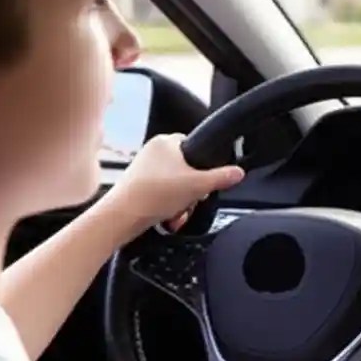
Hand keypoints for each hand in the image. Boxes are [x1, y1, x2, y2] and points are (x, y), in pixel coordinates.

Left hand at [102, 133, 244, 234]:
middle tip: (191, 199)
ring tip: (177, 212)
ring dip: (181, 202)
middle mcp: (152, 151)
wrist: (122, 216)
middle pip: (186, 169)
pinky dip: (167, 206)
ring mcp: (143, 169)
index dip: (204, 164)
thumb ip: (221, 177)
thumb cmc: (155, 194)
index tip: (205, 180)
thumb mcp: (198, 185)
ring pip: (175, 184)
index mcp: (165, 142)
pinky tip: (167, 218)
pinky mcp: (137, 186)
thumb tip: (238, 172)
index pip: (194, 146)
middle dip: (191, 190)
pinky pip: (161, 194)